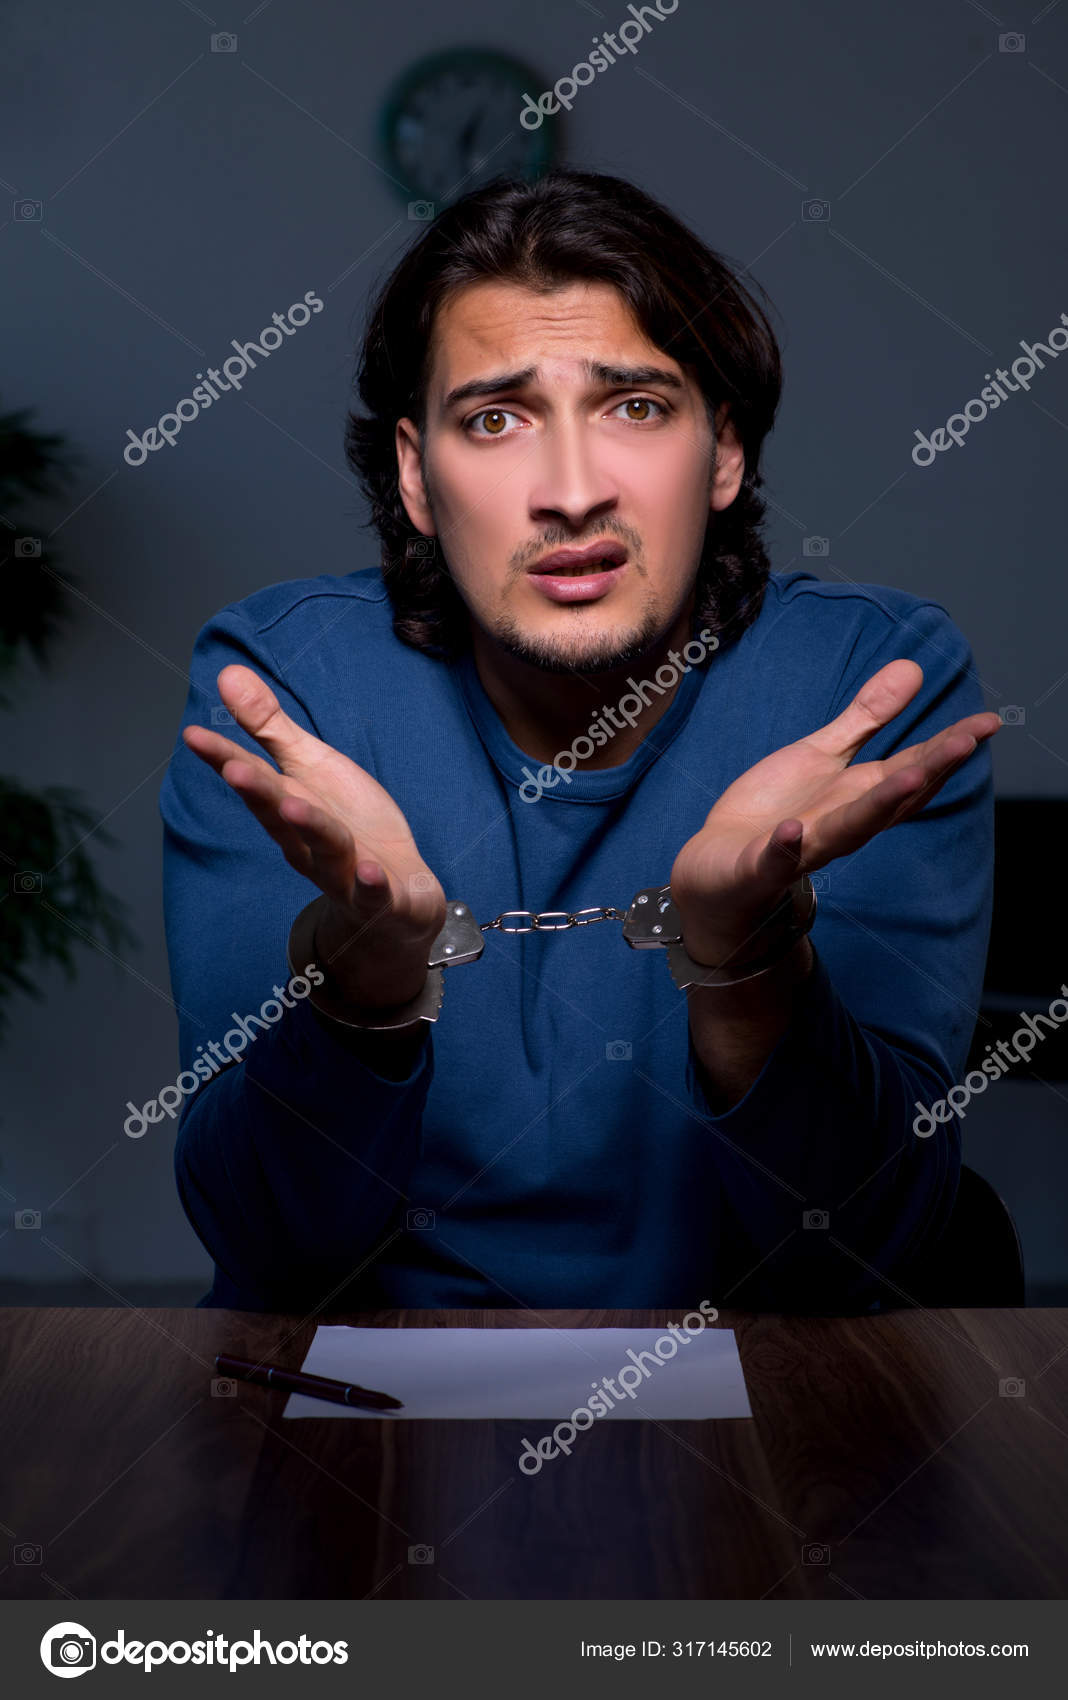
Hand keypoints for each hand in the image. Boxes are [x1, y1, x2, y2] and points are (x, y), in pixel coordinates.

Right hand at [182, 664, 445, 1000]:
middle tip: (234, 770)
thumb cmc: (349, 826)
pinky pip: (374, 895)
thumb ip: (270, 728)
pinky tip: (372, 871)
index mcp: (288, 809)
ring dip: (311, 830)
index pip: (254, 780)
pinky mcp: (380, 899)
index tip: (193, 735)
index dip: (224, 759)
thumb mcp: (311, 769)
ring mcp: (344, 873)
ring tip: (294, 806)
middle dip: (259, 794)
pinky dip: (371, 885)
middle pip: (281, 816)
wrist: (396, 898)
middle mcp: (307, 844)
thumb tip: (227, 672)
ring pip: (326, 851)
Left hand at [669, 659, 1000, 965]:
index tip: (988, 722)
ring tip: (908, 778)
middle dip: (928, 771)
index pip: (912, 769)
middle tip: (966, 741)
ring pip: (847, 830)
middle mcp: (842, 824)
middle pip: (891, 799)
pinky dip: (785, 849)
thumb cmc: (778, 809)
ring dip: (877, 806)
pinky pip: (775, 860)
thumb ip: (867, 718)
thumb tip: (912, 667)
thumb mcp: (823, 755)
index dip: (949, 748)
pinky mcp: (760, 866)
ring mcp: (803, 848)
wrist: (720, 868)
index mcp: (859, 796)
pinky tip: (793, 832)